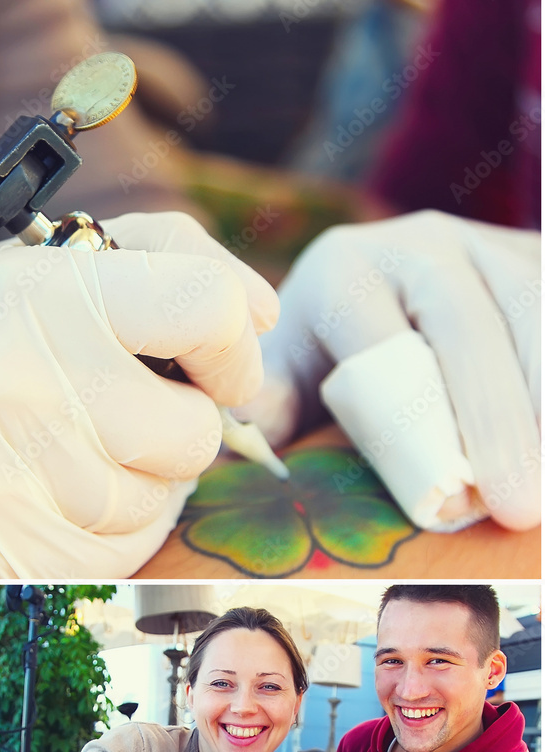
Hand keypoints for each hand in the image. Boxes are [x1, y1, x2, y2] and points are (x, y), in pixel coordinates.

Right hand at [0, 212, 277, 577]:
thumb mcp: (47, 274)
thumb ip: (169, 262)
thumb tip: (263, 316)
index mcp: (27, 294)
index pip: (206, 307)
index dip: (233, 343)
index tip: (217, 362)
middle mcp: (12, 385)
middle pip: (197, 428)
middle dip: (172, 426)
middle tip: (95, 412)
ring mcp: (6, 485)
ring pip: (166, 499)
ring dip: (137, 483)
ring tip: (55, 458)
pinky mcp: (9, 561)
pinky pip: (128, 554)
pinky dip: (108, 533)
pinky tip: (45, 505)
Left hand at [237, 210, 539, 530]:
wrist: (378, 281)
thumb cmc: (329, 347)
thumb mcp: (290, 369)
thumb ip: (272, 404)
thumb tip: (236, 440)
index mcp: (346, 272)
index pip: (387, 349)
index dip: (421, 424)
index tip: (459, 499)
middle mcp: (420, 245)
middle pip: (471, 327)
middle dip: (501, 422)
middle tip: (522, 509)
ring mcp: (484, 242)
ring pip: (533, 309)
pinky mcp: (529, 254)